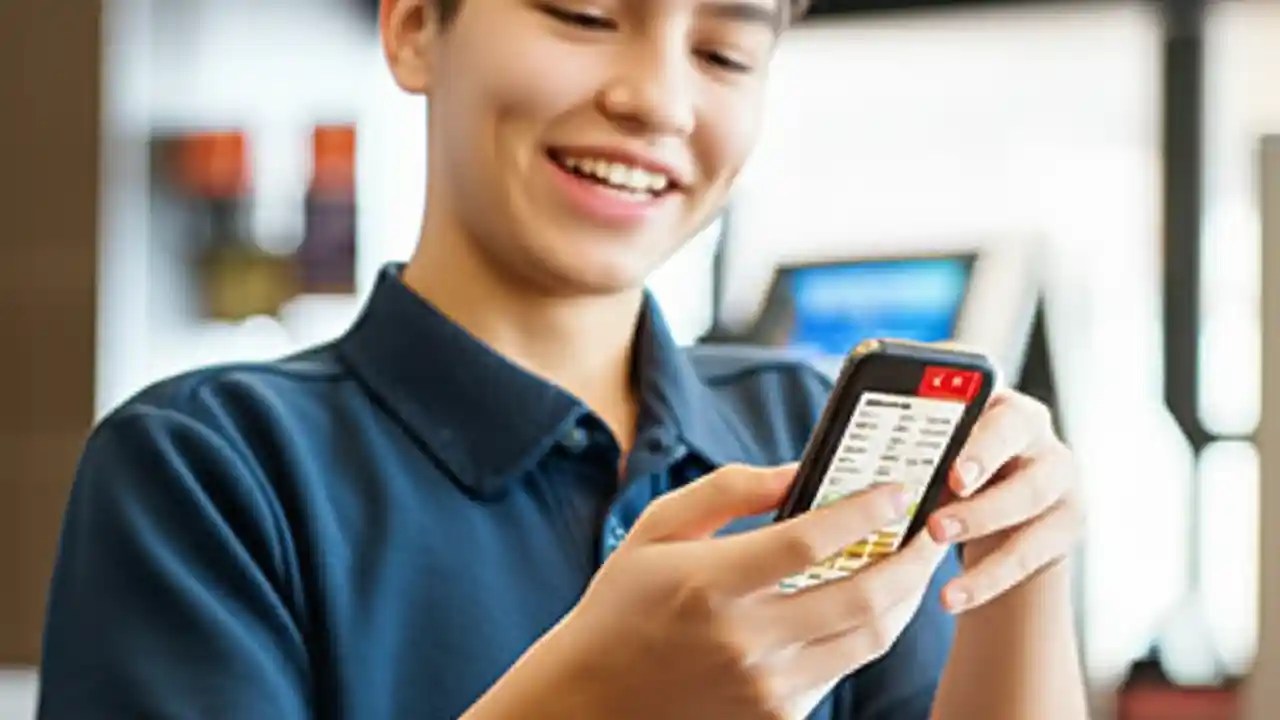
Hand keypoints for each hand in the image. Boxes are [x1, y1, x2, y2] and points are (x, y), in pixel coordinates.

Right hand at [472, 465, 949, 719]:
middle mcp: (744, 640)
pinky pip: (843, 670)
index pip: (812, 541)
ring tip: (913, 564)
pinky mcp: (776, 717)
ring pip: (869, 639)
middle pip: (862, 596)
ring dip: (905, 598)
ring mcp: (765, 686)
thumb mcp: (657, 528)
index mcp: (711, 584)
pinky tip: (873, 605)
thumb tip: (797, 470)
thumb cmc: (624, 603)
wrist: (593, 698)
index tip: (896, 491)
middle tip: (931, 529)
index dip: (866, 511)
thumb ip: (727, 490)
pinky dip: (867, 634)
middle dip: (912, 557)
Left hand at [925, 389, 1083, 613]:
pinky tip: (951, 596)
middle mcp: (1039, 434)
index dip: (978, 446)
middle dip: (979, 495)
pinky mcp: (1067, 523)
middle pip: (1020, 457)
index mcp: (1002, 403)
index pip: (999, 413)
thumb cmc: (946, 465)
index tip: (950, 475)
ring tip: (936, 549)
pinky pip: (1032, 554)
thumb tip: (841, 462)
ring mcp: (1059, 479)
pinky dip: (988, 579)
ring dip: (980, 528)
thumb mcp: (933, 449)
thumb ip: (909, 447)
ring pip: (1029, 502)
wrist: (994, 504)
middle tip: (935, 524)